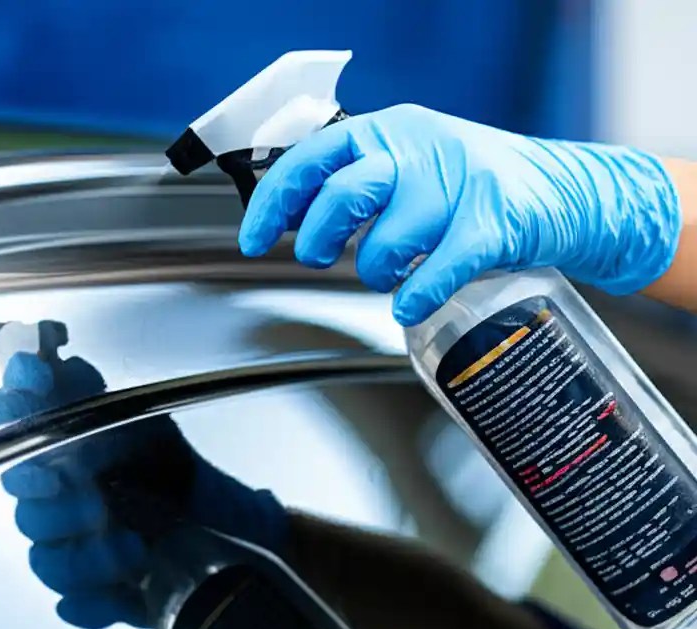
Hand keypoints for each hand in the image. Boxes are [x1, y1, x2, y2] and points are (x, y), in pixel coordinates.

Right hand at [0, 322, 285, 628]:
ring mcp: (64, 545)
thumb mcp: (128, 406)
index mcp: (46, 447)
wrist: (209, 510)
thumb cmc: (159, 456)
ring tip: (132, 545)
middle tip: (94, 493)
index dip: (12, 402)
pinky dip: (94, 601)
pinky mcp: (90, 592)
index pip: (2, 420)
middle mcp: (45, 497)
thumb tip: (38, 335)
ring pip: (45, 558)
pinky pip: (74, 604)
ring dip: (87, 554)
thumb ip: (76, 376)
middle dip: (59, 499)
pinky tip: (121, 587)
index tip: (40, 384)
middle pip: (22, 501)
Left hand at [238, 104, 681, 325]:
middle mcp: (420, 149)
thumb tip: (291, 219)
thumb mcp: (409, 168)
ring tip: (389, 274)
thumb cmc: (475, 189)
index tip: (252, 239)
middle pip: (344, 194)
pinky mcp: (494, 224)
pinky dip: (415, 295)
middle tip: (319, 258)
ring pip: (387, 239)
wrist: (571, 193)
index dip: (274, 203)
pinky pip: (438, 269)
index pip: (312, 158)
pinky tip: (409, 304)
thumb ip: (356, 186)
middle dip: (318, 238)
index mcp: (390, 131)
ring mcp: (460, 185)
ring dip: (374, 271)